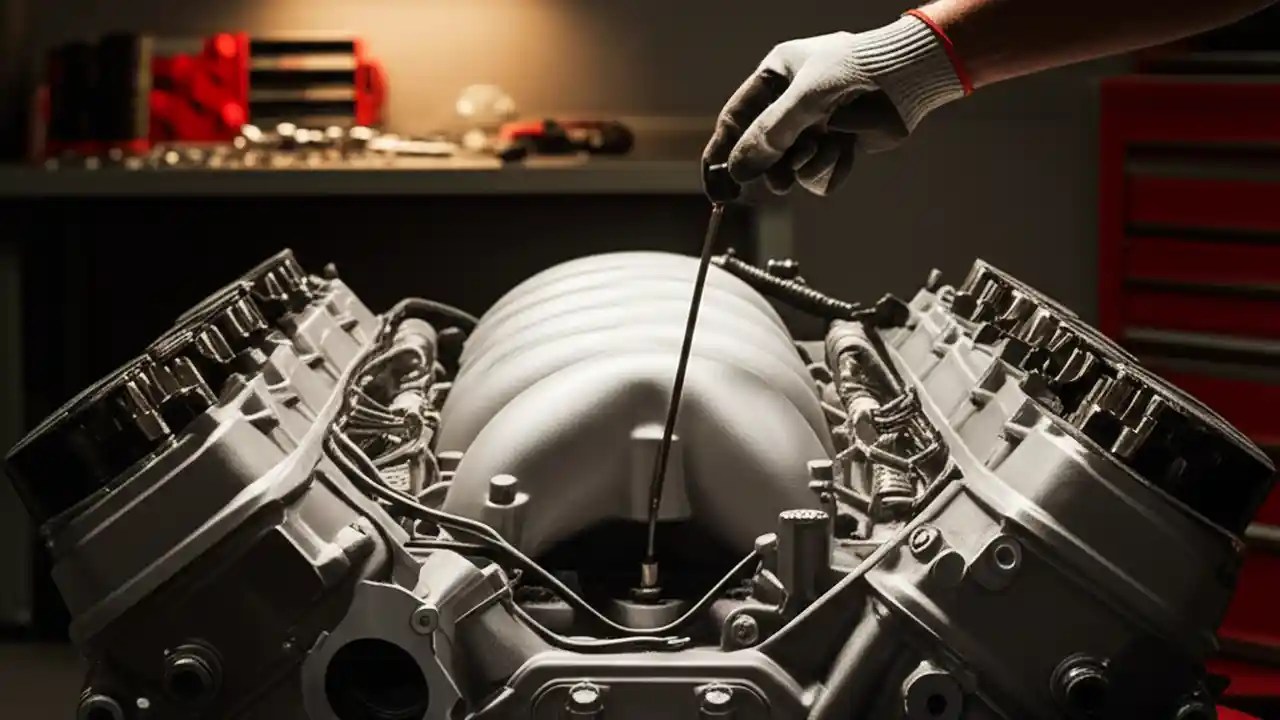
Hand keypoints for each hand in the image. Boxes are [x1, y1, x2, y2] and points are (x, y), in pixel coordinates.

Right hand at [703, 15, 966, 196]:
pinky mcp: (838, 144)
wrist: (912, 78)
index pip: (735, 120)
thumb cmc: (857, 74)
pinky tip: (847, 149)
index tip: (717, 185)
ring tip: (822, 150)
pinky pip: (818, 174)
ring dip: (806, 166)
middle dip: (773, 167)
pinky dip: (830, 169)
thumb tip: (736, 170)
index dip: (722, 153)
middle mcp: (792, 102)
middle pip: (761, 150)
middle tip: (779, 182)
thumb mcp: (803, 101)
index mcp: (776, 77)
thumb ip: (767, 136)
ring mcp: (815, 125)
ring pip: (790, 166)